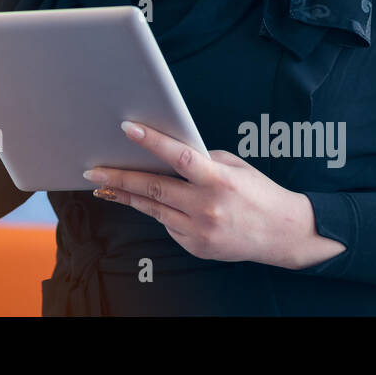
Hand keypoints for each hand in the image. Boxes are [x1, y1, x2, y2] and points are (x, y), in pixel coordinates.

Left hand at [83, 120, 345, 269]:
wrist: (283, 234)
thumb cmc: (257, 192)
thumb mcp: (234, 167)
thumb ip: (201, 160)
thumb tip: (166, 154)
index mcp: (218, 180)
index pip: (179, 158)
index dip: (152, 142)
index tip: (127, 128)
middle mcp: (207, 208)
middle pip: (154, 189)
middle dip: (120, 177)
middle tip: (92, 169)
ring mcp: (199, 231)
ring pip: (153, 209)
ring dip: (126, 195)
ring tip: (102, 184)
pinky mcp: (196, 246)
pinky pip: (168, 225)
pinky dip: (157, 211)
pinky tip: (146, 201)